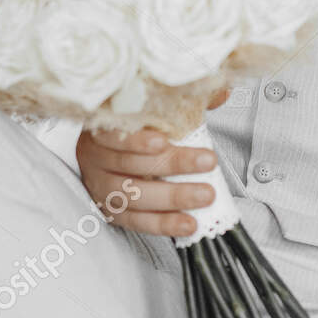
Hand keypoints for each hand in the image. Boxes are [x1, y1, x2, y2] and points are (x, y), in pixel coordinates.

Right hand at [76, 88, 229, 235]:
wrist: (105, 150)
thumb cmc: (132, 126)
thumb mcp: (151, 108)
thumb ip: (185, 99)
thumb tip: (221, 93)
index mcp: (102, 127)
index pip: (115, 134)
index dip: (136, 140)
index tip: (163, 140)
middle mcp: (96, 157)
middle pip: (131, 165)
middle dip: (173, 165)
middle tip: (208, 163)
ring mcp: (100, 186)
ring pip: (133, 196)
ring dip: (172, 198)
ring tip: (204, 195)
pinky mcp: (110, 210)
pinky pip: (135, 221)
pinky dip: (163, 224)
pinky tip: (187, 223)